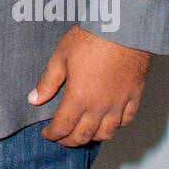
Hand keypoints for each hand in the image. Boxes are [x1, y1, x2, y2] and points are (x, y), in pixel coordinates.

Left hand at [29, 24, 150, 145]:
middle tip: (61, 138)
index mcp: (79, 98)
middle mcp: (100, 107)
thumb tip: (34, 100)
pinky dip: (116, 127)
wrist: (123, 28)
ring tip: (83, 133)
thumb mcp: (61, 56)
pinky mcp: (134, 96)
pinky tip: (109, 123)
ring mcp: (119, 104)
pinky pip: (126, 121)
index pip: (63, 127)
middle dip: (69, 140)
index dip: (52, 134)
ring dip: (92, 137)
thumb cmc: (91, 38)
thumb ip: (48, 81)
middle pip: (84, 135)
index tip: (46, 134)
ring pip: (107, 133)